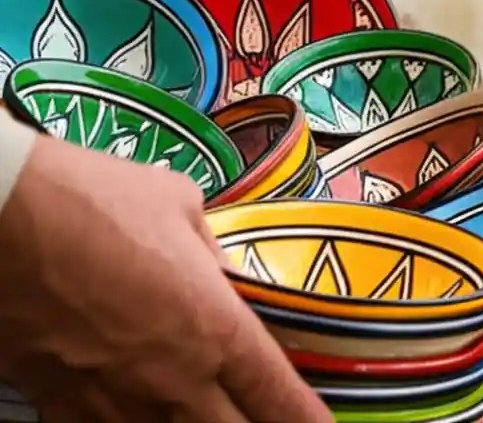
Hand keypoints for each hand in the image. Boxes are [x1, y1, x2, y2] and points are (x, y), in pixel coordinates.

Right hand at [0, 135, 331, 421]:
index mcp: (217, 328)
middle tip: (264, 420)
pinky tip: (141, 417)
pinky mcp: (59, 407)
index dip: (307, 421)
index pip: (279, 397)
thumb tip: (213, 273)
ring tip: (203, 415)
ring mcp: (114, 403)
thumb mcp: (179, 205)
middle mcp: (175, 380)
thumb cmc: (90, 199)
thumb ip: (207, 251)